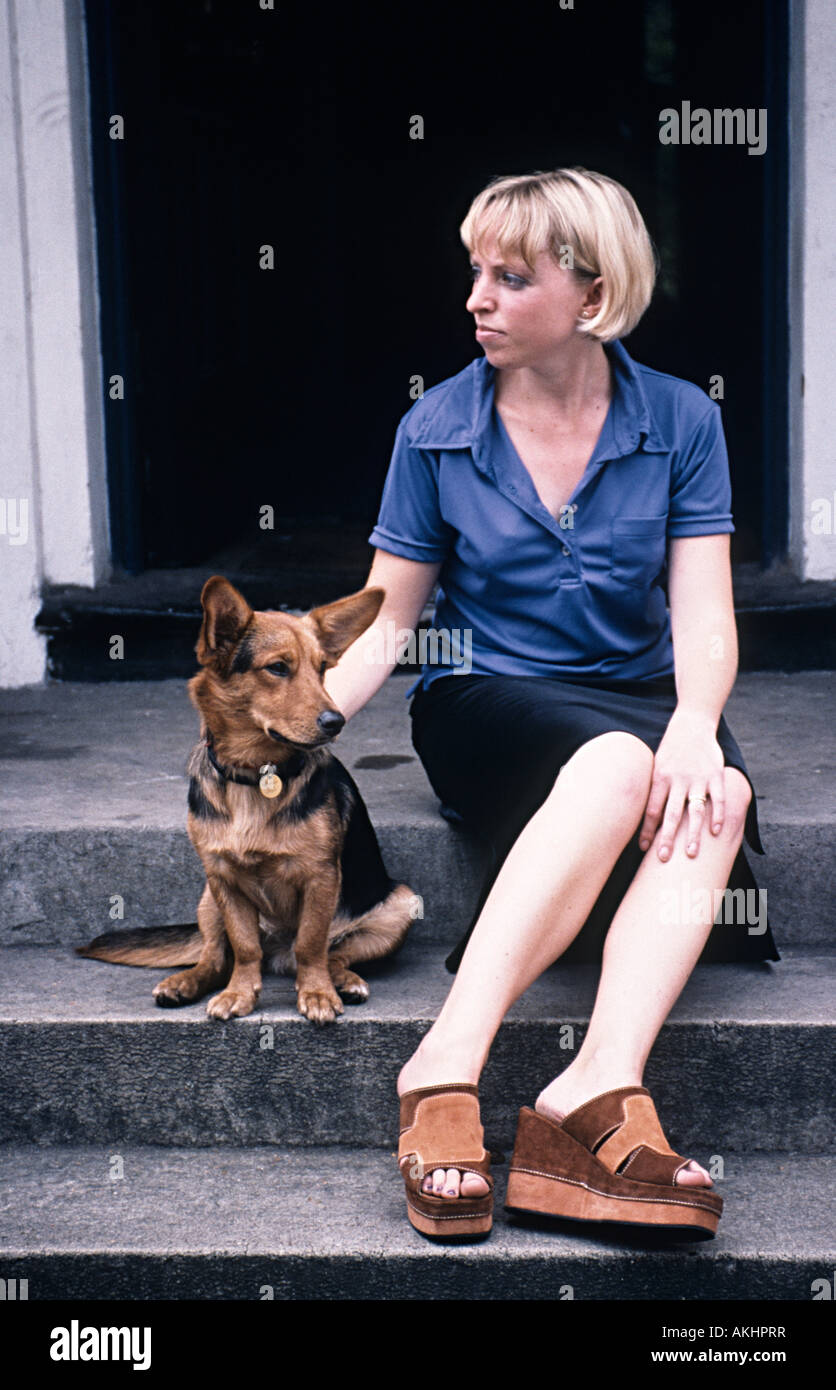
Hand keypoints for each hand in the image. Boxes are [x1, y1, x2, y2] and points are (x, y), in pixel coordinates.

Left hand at [638, 711, 725, 860]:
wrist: (692, 726)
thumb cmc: (670, 752)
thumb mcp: (655, 766)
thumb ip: (654, 791)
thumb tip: (647, 820)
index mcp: (660, 778)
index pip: (651, 809)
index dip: (646, 830)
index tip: (643, 848)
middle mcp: (678, 780)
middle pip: (671, 814)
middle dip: (667, 838)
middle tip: (663, 859)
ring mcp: (698, 778)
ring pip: (695, 811)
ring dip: (693, 834)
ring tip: (692, 854)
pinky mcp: (715, 775)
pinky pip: (718, 799)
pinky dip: (718, 816)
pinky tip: (716, 832)